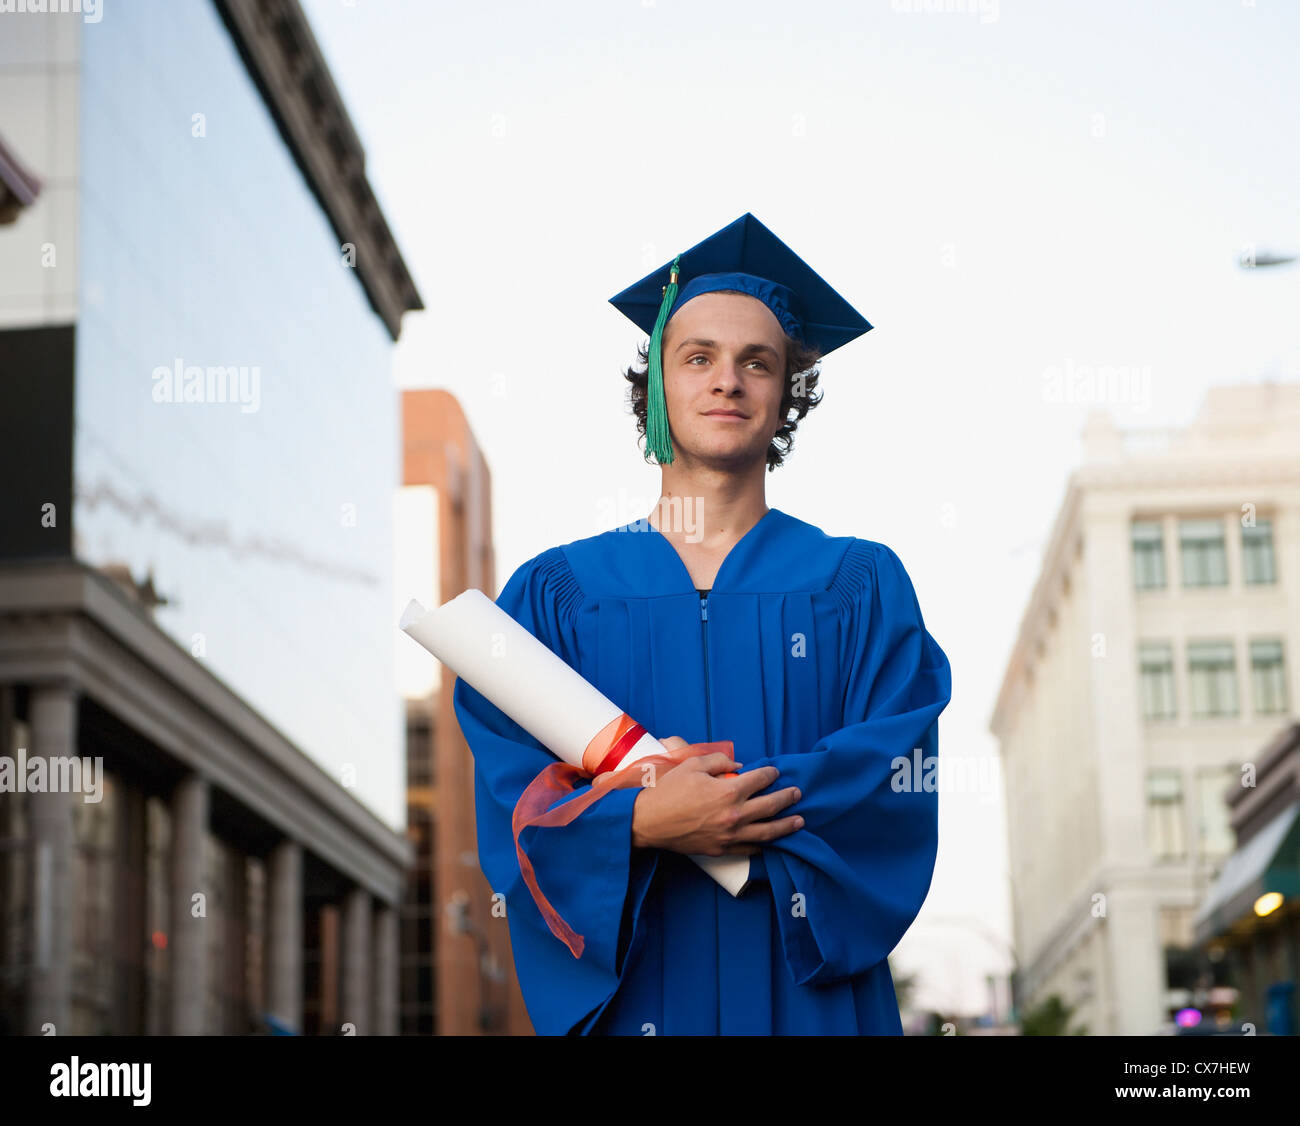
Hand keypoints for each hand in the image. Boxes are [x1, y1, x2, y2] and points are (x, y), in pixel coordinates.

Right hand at [630, 736, 802, 856]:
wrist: (647, 822)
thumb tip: (739, 766)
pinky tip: (771, 840)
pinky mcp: (721, 849)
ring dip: (787, 825)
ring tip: (799, 821)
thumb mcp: (692, 765)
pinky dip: (763, 844)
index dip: (770, 773)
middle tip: (797, 793)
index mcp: (728, 791)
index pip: (760, 779)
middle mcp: (734, 815)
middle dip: (787, 797)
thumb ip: (719, 761)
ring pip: (768, 832)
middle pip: (771, 805)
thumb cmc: (667, 790)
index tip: (774, 771)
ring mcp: (729, 835)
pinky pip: (750, 848)